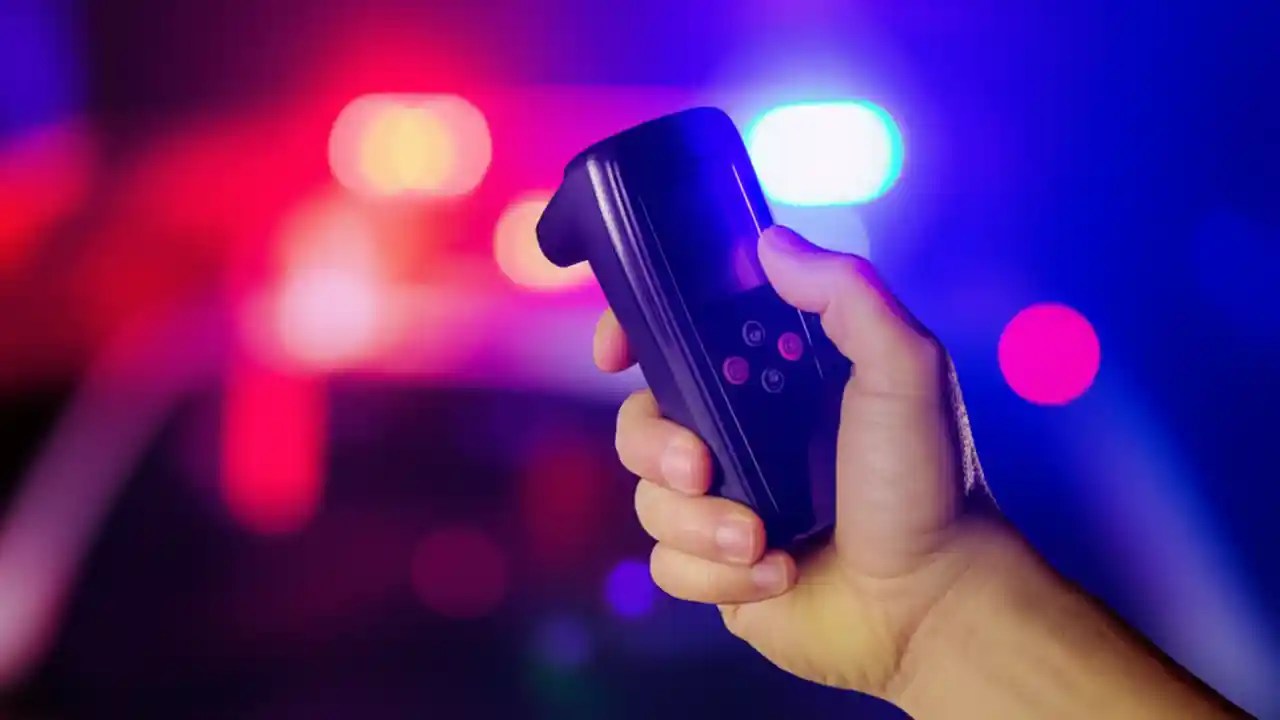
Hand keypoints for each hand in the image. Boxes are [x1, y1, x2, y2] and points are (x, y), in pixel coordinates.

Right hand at [595, 225, 1008, 695]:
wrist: (930, 603)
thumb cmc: (927, 483)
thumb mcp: (904, 369)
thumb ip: (847, 294)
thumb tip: (771, 242)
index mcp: (770, 382)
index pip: (678, 341)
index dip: (633, 334)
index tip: (615, 351)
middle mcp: (738, 436)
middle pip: (638, 421)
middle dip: (655, 446)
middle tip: (699, 468)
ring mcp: (724, 502)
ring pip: (648, 499)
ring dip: (700, 523)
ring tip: (758, 537)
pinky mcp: (716, 567)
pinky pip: (668, 563)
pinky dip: (717, 573)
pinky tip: (776, 573)